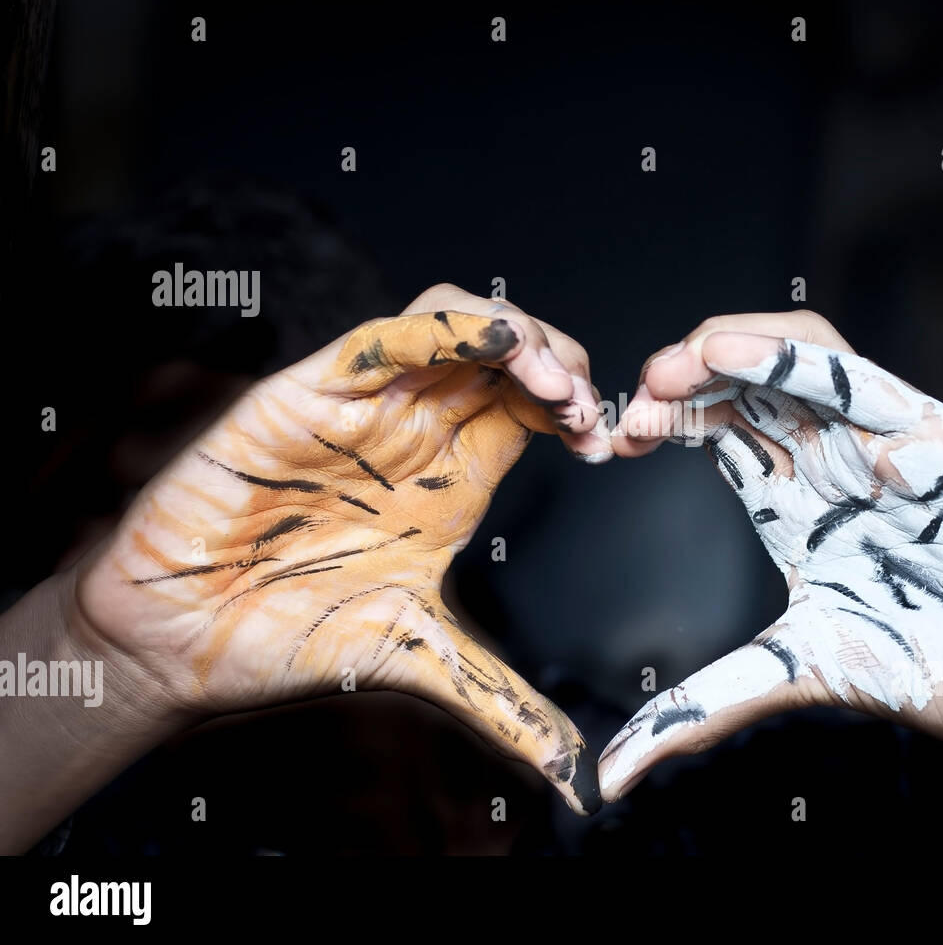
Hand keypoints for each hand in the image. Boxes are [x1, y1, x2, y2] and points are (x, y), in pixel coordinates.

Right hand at [74, 284, 609, 813]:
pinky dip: (441, 327)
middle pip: (508, 355)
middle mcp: (415, 433)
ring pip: (454, 324)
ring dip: (516, 338)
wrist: (182, 641)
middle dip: (563, 366)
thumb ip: (500, 701)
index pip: (531, 410)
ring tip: (551, 383)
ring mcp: (366, 408)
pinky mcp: (307, 395)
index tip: (605, 443)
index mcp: (451, 480)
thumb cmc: (287, 635)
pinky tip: (488, 343)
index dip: (577, 410)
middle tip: (586, 411)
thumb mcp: (421, 660)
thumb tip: (571, 772)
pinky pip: (382, 338)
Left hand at [601, 311, 942, 853]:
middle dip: (683, 377)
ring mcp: (884, 439)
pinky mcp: (936, 436)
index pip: (720, 429)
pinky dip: (797, 358)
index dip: (665, 419)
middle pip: (748, 381)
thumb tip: (614, 775)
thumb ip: (704, 707)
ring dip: (731, 350)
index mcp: (798, 498)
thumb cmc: (936, 664)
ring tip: (675, 369)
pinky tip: (738, 356)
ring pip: (799, 356)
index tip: (614, 441)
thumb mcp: (794, 672)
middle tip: (633, 402)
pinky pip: (861, 378)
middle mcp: (834, 458)